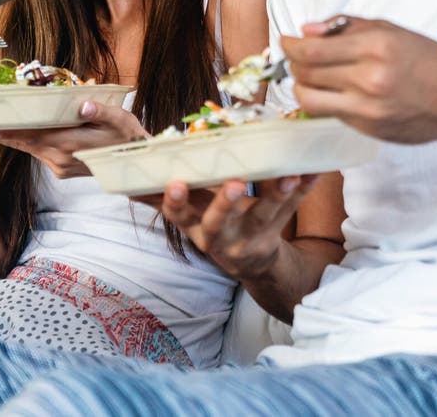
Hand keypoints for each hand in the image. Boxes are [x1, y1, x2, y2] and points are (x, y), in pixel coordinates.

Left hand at [0, 100, 147, 177]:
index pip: (31, 136)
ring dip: (5, 138)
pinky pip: (35, 152)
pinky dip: (21, 141)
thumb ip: (101, 112)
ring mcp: (58, 166)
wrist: (138, 170)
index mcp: (71, 145)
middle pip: (20, 144)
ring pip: (26, 148)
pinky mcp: (60, 169)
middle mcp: (60, 159)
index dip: (7, 131)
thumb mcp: (122, 121)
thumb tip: (83, 105)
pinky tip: (11, 132)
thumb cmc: (129, 140)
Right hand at [153, 175, 317, 278]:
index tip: (173, 183)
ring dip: (276, 195)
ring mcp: (250, 239)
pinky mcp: (276, 235)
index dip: (175, 202)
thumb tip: (122, 184)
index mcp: (194, 226)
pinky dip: (304, 189)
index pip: (180, 215)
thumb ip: (160, 198)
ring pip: (264, 216)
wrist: (254, 264)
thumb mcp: (189, 216)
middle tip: (233, 184)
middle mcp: (220, 238)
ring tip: (287, 175)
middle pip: (221, 223)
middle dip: (225, 204)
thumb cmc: (215, 224)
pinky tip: (315, 170)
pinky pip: (293, 210)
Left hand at [282, 16, 436, 144]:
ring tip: (307, 76)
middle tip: (294, 56)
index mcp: (375, 48)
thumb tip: (307, 30)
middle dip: (292, 63)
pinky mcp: (368, 129)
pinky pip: (330, 114)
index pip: (312, 50)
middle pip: (306, 74)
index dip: (290, 45)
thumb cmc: (428, 59)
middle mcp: (369, 79)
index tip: (286, 41)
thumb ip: (345, 27)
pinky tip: (331, 91)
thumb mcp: (390, 29)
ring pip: (309, 100)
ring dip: (300, 86)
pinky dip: (323, 101)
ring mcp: (368, 108)